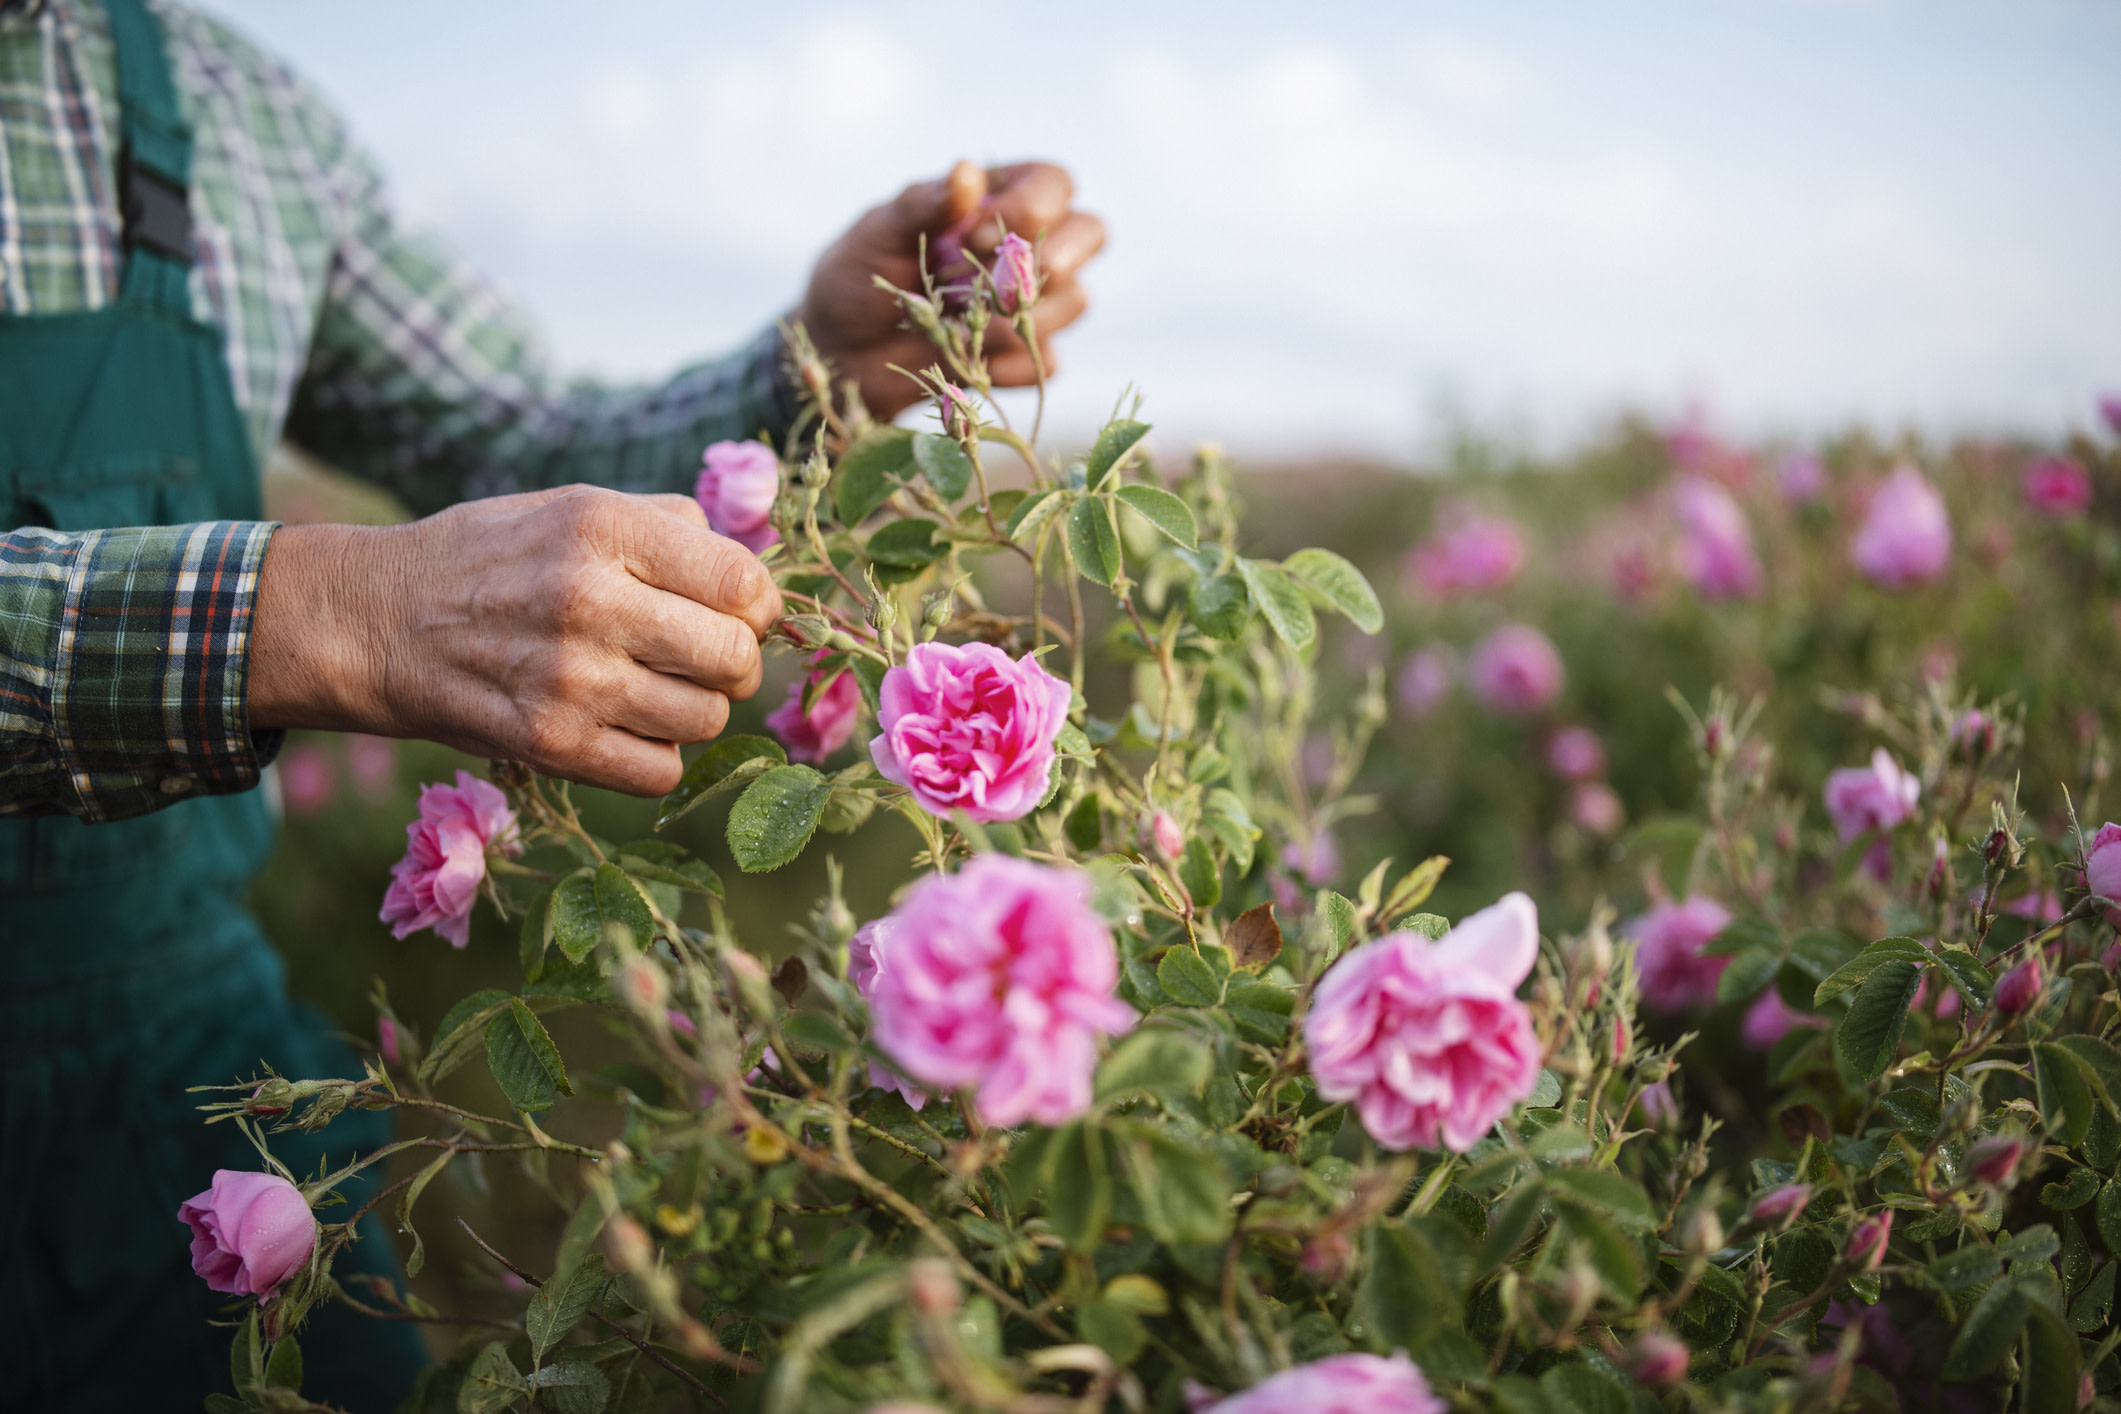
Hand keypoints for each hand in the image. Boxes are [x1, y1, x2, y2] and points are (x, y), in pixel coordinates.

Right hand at [249, 487, 781, 795]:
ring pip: (707, 720)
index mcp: (604, 530)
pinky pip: (659, 772)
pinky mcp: (549, 744)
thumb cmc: (493, 559)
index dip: (757, 605)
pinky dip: (655, 757)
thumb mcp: (574, 507)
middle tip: (701, 658)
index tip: (736, 612)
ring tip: (652, 689)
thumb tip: (756, 575)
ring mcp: (569, 679)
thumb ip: (670, 529)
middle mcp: (590, 600)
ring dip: (693, 710)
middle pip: (735, 658)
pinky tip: (624, 728)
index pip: (744, 583)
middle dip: (733, 663)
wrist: (375, 620)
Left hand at [797, 159, 1106, 419]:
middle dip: (1049, 262)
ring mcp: (1032, 302)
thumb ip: (922, 205)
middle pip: (1091, 233)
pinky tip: (964, 363)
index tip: (969, 235)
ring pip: (1076, 300)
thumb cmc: (857, 275)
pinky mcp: (1024, 354)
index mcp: (998, 197)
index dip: (1029, 209)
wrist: (841, 349)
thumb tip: (966, 173)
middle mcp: (1027, 244)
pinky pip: (1047, 361)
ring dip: (1021, 318)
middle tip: (992, 286)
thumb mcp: (878, 233)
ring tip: (961, 327)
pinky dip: (1008, 366)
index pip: (1054, 184)